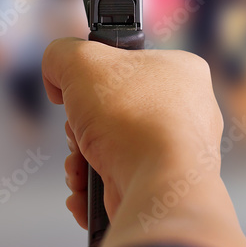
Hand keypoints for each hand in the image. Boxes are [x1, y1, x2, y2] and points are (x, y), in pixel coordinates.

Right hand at [41, 37, 245, 246]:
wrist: (158, 186)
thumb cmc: (132, 117)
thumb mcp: (82, 60)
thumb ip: (61, 54)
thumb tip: (57, 81)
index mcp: (182, 72)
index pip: (128, 67)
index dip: (94, 80)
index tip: (79, 92)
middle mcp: (188, 113)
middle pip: (113, 114)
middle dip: (81, 129)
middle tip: (79, 133)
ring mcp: (177, 155)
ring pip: (112, 152)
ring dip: (82, 161)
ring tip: (79, 168)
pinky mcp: (164, 190)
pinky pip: (119, 185)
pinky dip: (93, 191)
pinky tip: (83, 192)